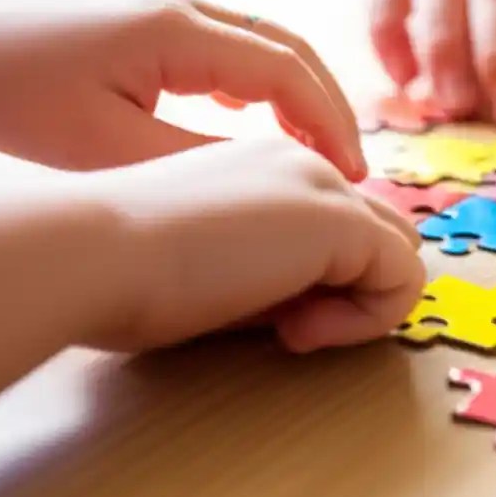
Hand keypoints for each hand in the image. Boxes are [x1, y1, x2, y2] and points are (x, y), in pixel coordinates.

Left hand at [0, 0, 365, 177]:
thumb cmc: (13, 104)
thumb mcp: (110, 152)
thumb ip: (195, 165)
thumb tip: (266, 183)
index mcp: (178, 31)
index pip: (287, 73)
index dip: (330, 126)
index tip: (353, 177)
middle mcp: (179, 10)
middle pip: (288, 48)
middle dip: (328, 108)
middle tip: (351, 169)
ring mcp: (162, 14)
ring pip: (262, 46)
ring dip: (298, 97)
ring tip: (317, 155)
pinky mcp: (144, 31)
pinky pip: (228, 52)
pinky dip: (261, 90)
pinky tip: (257, 132)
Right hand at [83, 137, 423, 351]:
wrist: (93, 251)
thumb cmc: (122, 271)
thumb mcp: (213, 275)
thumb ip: (268, 281)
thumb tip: (312, 312)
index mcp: (266, 167)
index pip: (337, 227)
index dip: (320, 285)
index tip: (265, 319)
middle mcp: (305, 163)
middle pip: (380, 234)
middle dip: (352, 290)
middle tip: (287, 327)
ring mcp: (326, 186)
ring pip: (398, 255)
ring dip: (360, 308)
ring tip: (291, 332)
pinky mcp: (340, 221)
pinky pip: (403, 279)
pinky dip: (367, 321)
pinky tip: (299, 333)